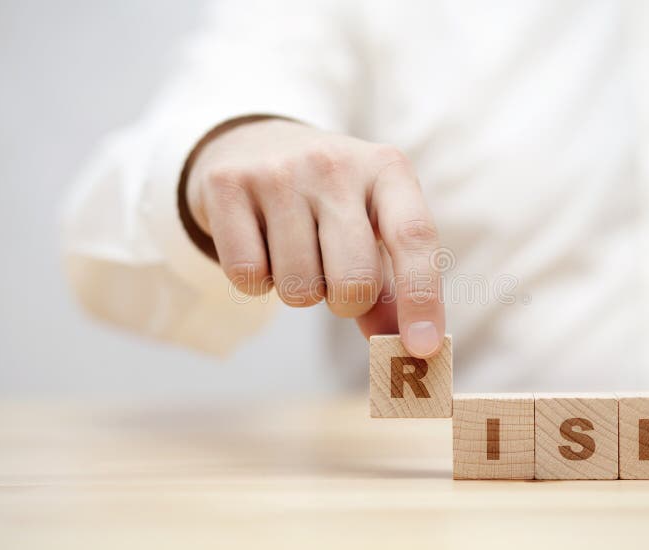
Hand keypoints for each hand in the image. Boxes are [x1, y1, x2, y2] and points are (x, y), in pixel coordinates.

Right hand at [186, 117, 444, 357]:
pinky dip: (256, 281)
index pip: (414, 237)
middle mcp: (334, 163)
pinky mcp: (227, 183)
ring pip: (298, 285)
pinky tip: (260, 246)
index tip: (421, 349)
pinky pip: (248, 275)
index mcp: (386, 170)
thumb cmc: (327, 202)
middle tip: (335, 283)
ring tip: (295, 252)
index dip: (422, 299)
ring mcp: (278, 170)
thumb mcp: (370, 227)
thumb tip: (405, 349)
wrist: (252, 146)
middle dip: (346, 303)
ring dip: (299, 290)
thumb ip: (391, 289)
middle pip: (354, 278)